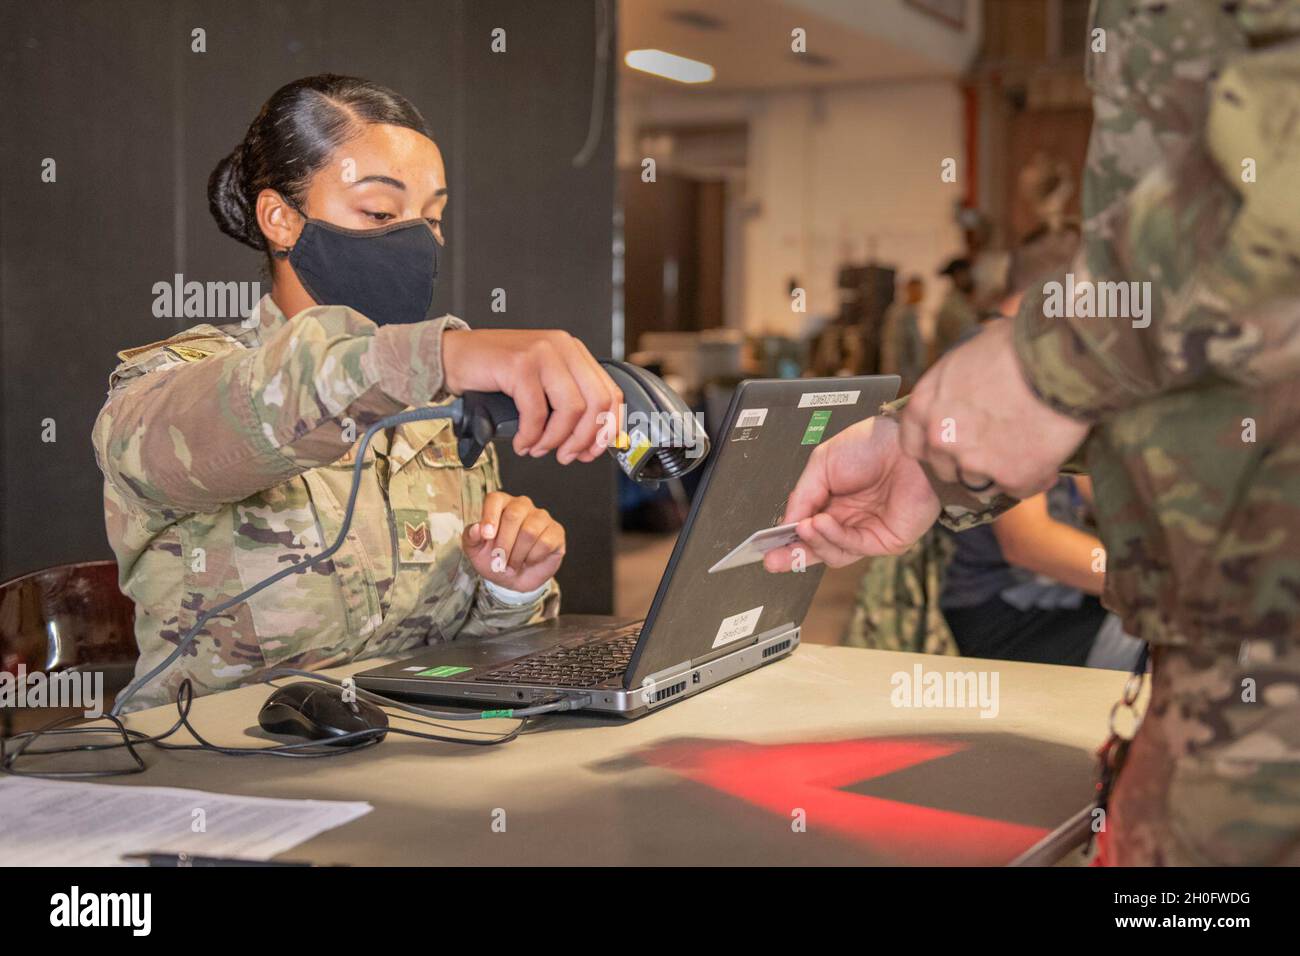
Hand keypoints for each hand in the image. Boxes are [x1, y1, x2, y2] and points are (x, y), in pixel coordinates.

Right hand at [441, 329, 621, 464]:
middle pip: (596, 402)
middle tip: (567, 456)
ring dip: (555, 440)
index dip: (607, 428)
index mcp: (573, 351)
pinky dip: (531, 436)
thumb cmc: (494, 372)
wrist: (454, 356)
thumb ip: (566, 402)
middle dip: (584, 439)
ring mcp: (542, 353)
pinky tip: (523, 443)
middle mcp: (562, 347)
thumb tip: (590, 440)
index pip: (611, 392)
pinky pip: (537, 413)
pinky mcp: (520, 364)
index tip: (594, 450)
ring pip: (570, 410)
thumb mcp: (541, 383)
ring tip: (540, 449)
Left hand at [463, 492, 564, 592]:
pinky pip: (545, 542)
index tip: (486, 537)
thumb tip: (477, 528)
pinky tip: (529, 560)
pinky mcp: (556, 531)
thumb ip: (471, 538)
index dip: (490, 517)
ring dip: (518, 555)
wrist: (514, 580)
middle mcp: (522, 506)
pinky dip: (533, 557)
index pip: (495, 499)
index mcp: (501, 504)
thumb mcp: (475, 552)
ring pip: (529, 531)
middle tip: (499, 561)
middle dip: (504, 544)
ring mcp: (541, 517)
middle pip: (513, 515)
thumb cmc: (494, 560)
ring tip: (513, 564)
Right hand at [763, 415, 940, 570]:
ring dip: (813, 542)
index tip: (765, 544)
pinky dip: (832, 537)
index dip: (786, 536)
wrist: (908, 445)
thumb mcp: (823, 463)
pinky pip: (852, 546)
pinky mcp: (884, 541)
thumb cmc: (873, 444)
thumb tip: (787, 523)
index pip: (806, 526)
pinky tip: (820, 523)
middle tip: (771, 560)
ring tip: (803, 526)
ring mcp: (866, 531)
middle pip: (816, 546)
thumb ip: (803, 494)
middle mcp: (849, 518)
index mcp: (833, 499)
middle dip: (792, 554)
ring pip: (831, 552)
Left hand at [899, 319, 1088, 498]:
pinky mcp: (1010, 476)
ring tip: (1027, 448)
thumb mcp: (965, 358)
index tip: (955, 442)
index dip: (936, 446)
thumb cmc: (1014, 346)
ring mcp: (973, 461)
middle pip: (946, 468)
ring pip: (981, 483)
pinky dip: (1035, 477)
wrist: (1055, 357)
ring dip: (1000, 471)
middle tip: (997, 444)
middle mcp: (941, 438)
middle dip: (969, 460)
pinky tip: (1048, 459)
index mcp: (925, 406)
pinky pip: (1020, 488)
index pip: (914, 444)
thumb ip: (953, 389)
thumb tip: (964, 395)